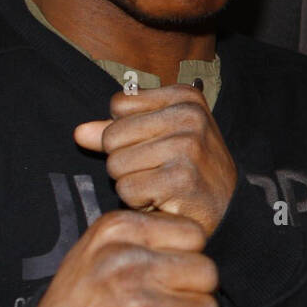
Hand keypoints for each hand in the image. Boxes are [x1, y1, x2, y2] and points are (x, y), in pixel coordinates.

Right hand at [35, 209, 218, 306]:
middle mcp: (127, 265)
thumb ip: (146, 236)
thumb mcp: (100, 248)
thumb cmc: (83, 300)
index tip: (167, 274)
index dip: (187, 257)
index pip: (194, 235)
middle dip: (194, 293)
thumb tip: (198, 242)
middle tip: (169, 306)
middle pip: (207, 274)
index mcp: (117, 232)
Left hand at [74, 84, 237, 238]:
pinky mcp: (180, 178)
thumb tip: (79, 132)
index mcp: (186, 97)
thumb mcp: (159, 138)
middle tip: (158, 171)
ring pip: (116, 164)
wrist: (227, 209)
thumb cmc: (189, 169)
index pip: (119, 105)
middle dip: (125, 159)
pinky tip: (162, 199)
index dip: (128, 133)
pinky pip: (127, 189)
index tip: (158, 146)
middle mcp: (189, 116)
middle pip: (112, 135)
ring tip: (161, 185)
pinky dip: (138, 201)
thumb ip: (117, 130)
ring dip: (131, 182)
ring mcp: (187, 145)